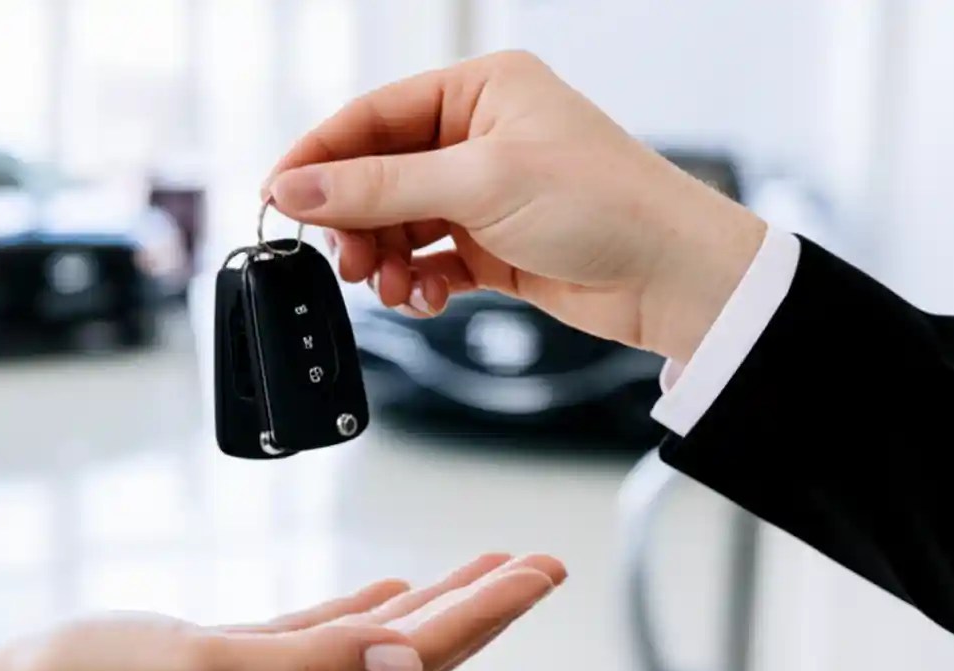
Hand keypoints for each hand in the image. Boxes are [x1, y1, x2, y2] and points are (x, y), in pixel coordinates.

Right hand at [0, 553, 564, 670]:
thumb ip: (312, 666)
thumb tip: (411, 659)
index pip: (426, 657)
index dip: (491, 611)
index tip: (542, 570)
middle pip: (419, 650)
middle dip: (483, 605)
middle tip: (536, 563)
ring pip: (379, 642)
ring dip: (436, 603)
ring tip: (484, 568)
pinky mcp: (234, 669)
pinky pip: (322, 637)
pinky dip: (363, 612)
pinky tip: (390, 591)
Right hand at [264, 50, 766, 362]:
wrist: (674, 278)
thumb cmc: (606, 205)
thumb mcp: (479, 183)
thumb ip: (379, 187)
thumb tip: (298, 188)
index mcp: (481, 90)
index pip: (373, 115)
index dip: (320, 156)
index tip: (279, 196)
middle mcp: (480, 136)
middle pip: (379, 174)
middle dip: (356, 221)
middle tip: (343, 258)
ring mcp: (486, 193)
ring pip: (400, 223)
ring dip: (385, 258)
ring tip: (388, 286)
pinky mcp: (494, 245)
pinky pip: (429, 260)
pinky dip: (417, 281)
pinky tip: (423, 297)